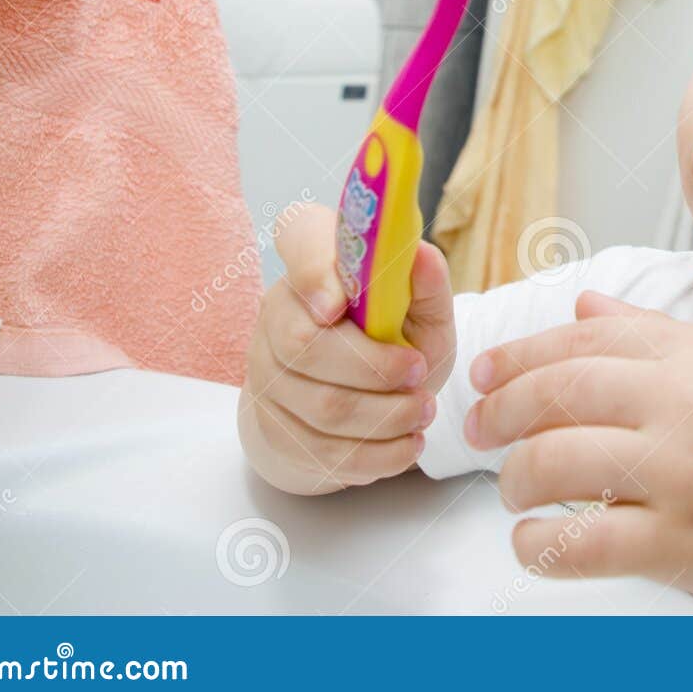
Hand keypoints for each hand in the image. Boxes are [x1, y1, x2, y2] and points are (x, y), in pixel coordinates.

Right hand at [238, 203, 453, 494]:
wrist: (361, 407)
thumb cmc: (397, 344)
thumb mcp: (424, 313)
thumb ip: (426, 286)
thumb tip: (420, 256)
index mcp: (316, 263)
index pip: (298, 237)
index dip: (313, 268)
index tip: (338, 303)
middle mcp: (279, 309)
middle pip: (304, 344)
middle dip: (375, 368)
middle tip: (420, 375)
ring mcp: (266, 372)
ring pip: (321, 405)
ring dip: (385, 416)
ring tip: (422, 412)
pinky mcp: (271, 427)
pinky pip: (321, 450)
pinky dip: (376, 453)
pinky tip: (406, 445)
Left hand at [462, 290, 692, 611]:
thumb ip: (651, 333)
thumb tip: (583, 304)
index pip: (585, 336)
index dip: (521, 352)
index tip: (482, 373)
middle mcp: (686, 405)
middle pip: (559, 390)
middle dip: (500, 409)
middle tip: (478, 430)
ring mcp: (682, 475)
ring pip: (556, 461)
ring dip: (513, 477)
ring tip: (513, 489)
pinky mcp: (679, 544)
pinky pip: (581, 543)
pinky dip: (538, 544)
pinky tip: (531, 539)